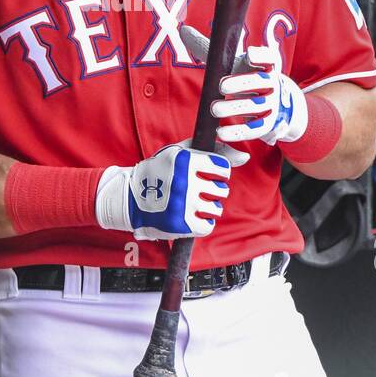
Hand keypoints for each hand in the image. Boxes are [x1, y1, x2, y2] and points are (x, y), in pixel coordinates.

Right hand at [94, 140, 247, 239]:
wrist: (130, 197)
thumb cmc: (159, 171)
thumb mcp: (181, 151)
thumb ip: (214, 150)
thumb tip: (245, 157)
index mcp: (185, 161)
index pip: (223, 168)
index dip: (219, 172)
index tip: (209, 174)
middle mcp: (184, 182)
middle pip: (221, 189)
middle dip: (214, 190)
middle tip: (199, 189)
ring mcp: (182, 205)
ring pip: (216, 208)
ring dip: (208, 207)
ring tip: (194, 203)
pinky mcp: (180, 224)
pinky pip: (207, 226)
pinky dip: (202, 222)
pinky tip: (192, 215)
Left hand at [181, 24, 308, 147]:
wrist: (271, 101)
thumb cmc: (244, 75)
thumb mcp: (230, 61)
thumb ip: (208, 48)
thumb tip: (182, 29)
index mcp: (264, 64)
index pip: (269, 57)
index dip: (261, 56)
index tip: (249, 54)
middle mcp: (271, 82)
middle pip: (260, 81)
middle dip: (241, 83)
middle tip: (221, 85)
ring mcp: (271, 104)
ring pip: (256, 106)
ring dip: (235, 108)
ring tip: (215, 110)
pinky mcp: (267, 124)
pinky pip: (255, 129)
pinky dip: (238, 132)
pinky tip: (221, 133)